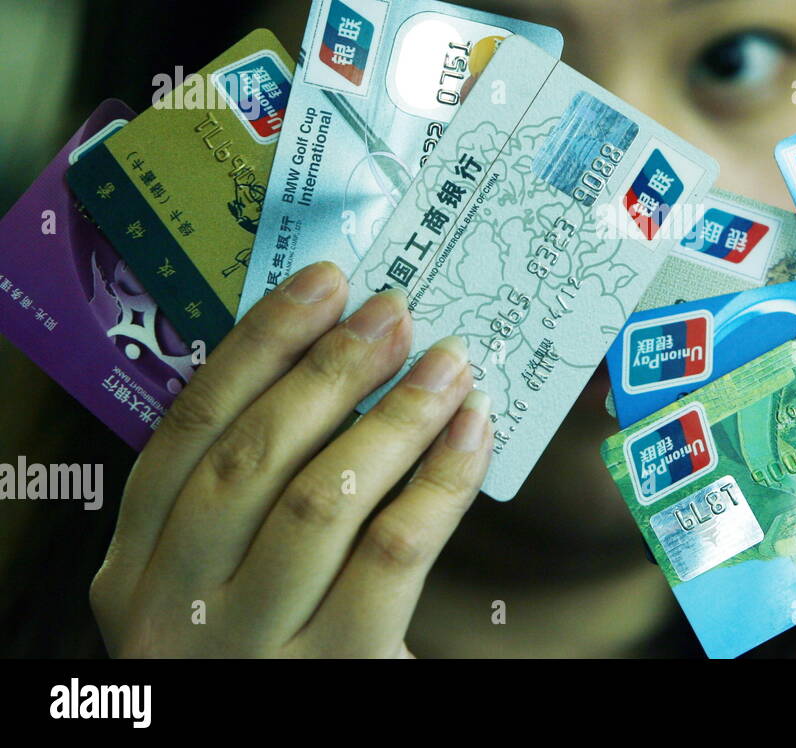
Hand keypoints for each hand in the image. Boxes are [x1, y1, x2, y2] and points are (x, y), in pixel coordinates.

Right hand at [90, 261, 490, 656]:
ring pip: (324, 499)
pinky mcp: (331, 675)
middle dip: (330, 370)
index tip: (323, 284)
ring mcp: (246, 649)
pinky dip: (438, 481)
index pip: (187, 430)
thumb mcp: (221, 579)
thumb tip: (333, 361)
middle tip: (395, 311)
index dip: (258, 346)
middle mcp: (170, 609)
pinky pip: (392, 554)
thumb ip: (246, 493)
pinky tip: (472, 432)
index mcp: (132, 570)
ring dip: (395, 416)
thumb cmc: (264, 649)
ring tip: (449, 363)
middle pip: (252, 457)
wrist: (281, 741)